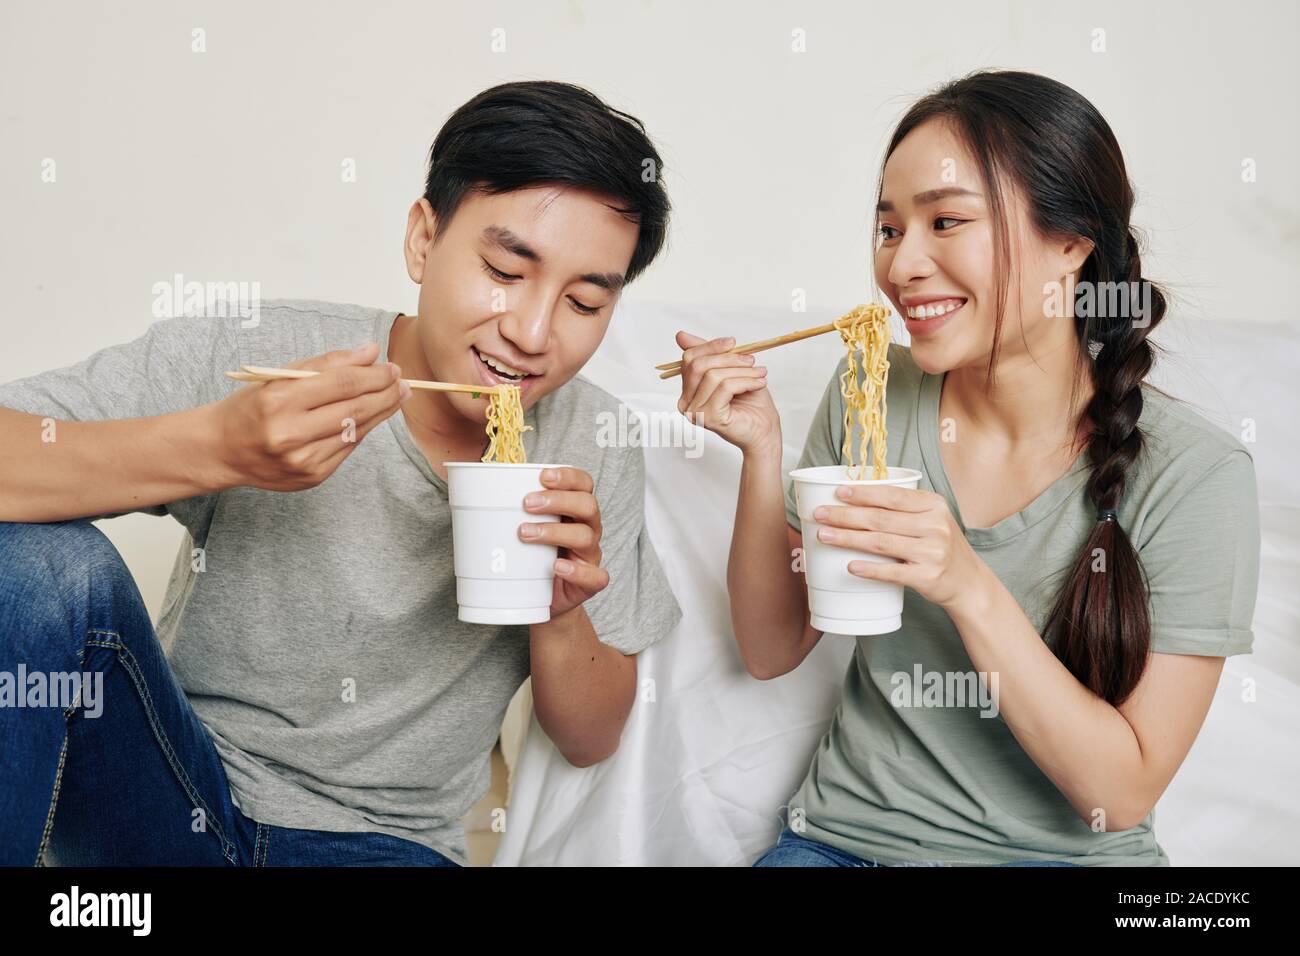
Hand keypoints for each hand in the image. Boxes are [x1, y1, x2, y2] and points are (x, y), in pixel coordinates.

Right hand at [213, 341, 408, 490]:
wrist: (222, 450)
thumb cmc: (252, 407)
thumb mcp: (280, 376)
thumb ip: (327, 363)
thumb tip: (371, 352)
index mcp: (279, 401)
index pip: (342, 384)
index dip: (374, 375)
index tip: (392, 367)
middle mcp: (291, 434)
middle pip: (356, 409)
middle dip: (385, 393)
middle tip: (402, 381)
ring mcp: (303, 460)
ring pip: (357, 431)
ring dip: (381, 412)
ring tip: (395, 396)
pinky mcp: (312, 476)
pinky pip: (348, 448)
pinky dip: (362, 430)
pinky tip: (369, 416)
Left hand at [518, 466, 609, 617]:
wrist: (538, 600)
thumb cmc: (529, 558)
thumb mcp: (522, 528)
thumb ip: (510, 509)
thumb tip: (471, 485)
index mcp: (574, 510)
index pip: (583, 484)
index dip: (568, 476)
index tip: (542, 476)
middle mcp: (587, 528)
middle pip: (587, 505)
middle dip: (558, 500)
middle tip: (527, 503)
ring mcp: (589, 555)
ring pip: (585, 537)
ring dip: (555, 531)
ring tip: (525, 533)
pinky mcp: (589, 583)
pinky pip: (596, 576)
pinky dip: (576, 570)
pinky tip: (556, 566)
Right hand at [674, 331, 779, 454]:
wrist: (764, 432)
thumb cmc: (750, 403)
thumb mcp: (729, 371)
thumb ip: (709, 355)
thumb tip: (680, 335)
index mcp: (688, 391)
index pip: (689, 360)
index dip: (711, 346)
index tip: (733, 343)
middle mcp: (685, 403)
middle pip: (698, 365)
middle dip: (728, 358)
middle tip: (751, 360)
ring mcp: (695, 412)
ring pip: (713, 376)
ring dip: (742, 370)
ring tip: (760, 374)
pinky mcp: (709, 418)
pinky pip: (725, 387)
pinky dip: (746, 381)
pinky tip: (759, 383)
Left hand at [811, 483, 984, 611]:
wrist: (968, 582)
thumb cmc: (941, 546)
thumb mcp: (932, 519)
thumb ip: (904, 509)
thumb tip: (857, 499)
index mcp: (934, 505)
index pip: (892, 495)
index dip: (862, 493)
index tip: (837, 492)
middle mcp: (935, 526)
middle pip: (880, 518)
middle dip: (845, 515)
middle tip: (819, 514)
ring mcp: (932, 552)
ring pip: (880, 542)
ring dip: (848, 538)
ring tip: (824, 536)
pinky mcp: (927, 577)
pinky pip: (892, 572)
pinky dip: (869, 569)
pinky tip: (850, 565)